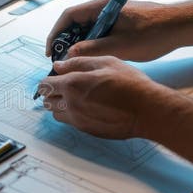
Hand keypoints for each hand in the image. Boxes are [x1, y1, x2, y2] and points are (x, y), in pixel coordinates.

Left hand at [37, 56, 166, 138]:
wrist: (147, 110)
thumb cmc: (129, 83)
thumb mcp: (106, 62)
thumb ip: (78, 62)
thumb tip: (57, 65)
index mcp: (73, 84)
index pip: (45, 85)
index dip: (49, 80)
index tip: (58, 77)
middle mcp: (71, 104)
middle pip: (47, 101)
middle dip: (53, 93)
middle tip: (67, 87)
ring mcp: (78, 120)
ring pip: (56, 114)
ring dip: (61, 106)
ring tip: (77, 98)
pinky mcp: (87, 130)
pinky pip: (70, 122)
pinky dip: (72, 115)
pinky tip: (88, 107)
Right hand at [46, 0, 182, 61]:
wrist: (181, 26)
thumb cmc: (153, 33)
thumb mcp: (120, 46)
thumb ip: (92, 49)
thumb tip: (69, 55)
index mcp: (101, 6)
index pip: (68, 16)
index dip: (56, 34)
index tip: (51, 52)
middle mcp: (103, 6)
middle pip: (75, 22)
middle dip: (65, 42)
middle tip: (60, 61)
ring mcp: (111, 13)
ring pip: (86, 28)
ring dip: (78, 44)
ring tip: (74, 63)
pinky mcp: (119, 20)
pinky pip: (98, 31)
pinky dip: (90, 43)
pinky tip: (91, 58)